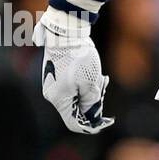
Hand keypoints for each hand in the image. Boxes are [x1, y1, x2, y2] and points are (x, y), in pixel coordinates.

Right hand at [36, 8, 114, 133]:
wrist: (67, 34)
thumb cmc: (79, 58)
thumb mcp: (91, 83)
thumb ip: (92, 102)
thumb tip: (92, 115)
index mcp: (59, 100)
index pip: (74, 123)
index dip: (91, 126)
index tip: (106, 121)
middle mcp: (53, 95)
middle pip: (76, 110)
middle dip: (94, 103)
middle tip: (104, 88)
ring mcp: (53, 85)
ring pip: (76, 97)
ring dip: (92, 92)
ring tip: (102, 78)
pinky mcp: (57, 76)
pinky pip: (73, 87)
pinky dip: (86, 84)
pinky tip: (96, 74)